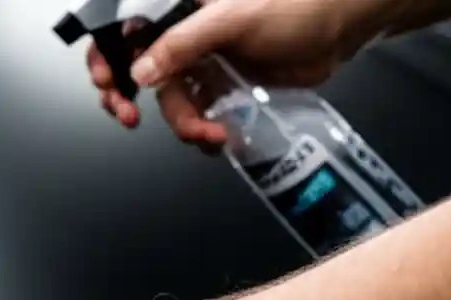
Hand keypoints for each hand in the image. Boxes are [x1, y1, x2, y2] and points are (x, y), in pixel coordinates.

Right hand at [90, 0, 387, 147]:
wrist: (344, 24)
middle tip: (128, 117)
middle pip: (133, 69)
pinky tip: (216, 137)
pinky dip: (201, 130)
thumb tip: (140, 73)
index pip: (123, 28)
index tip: (107, 83)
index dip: (106, 56)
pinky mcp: (220, 84)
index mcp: (177, 6)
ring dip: (182, 123)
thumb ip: (182, 44)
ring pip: (168, 99)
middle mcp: (182, 32)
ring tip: (207, 134)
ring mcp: (200, 60)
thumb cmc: (297, 4)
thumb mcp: (232, 18)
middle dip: (126, 98)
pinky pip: (195, 112)